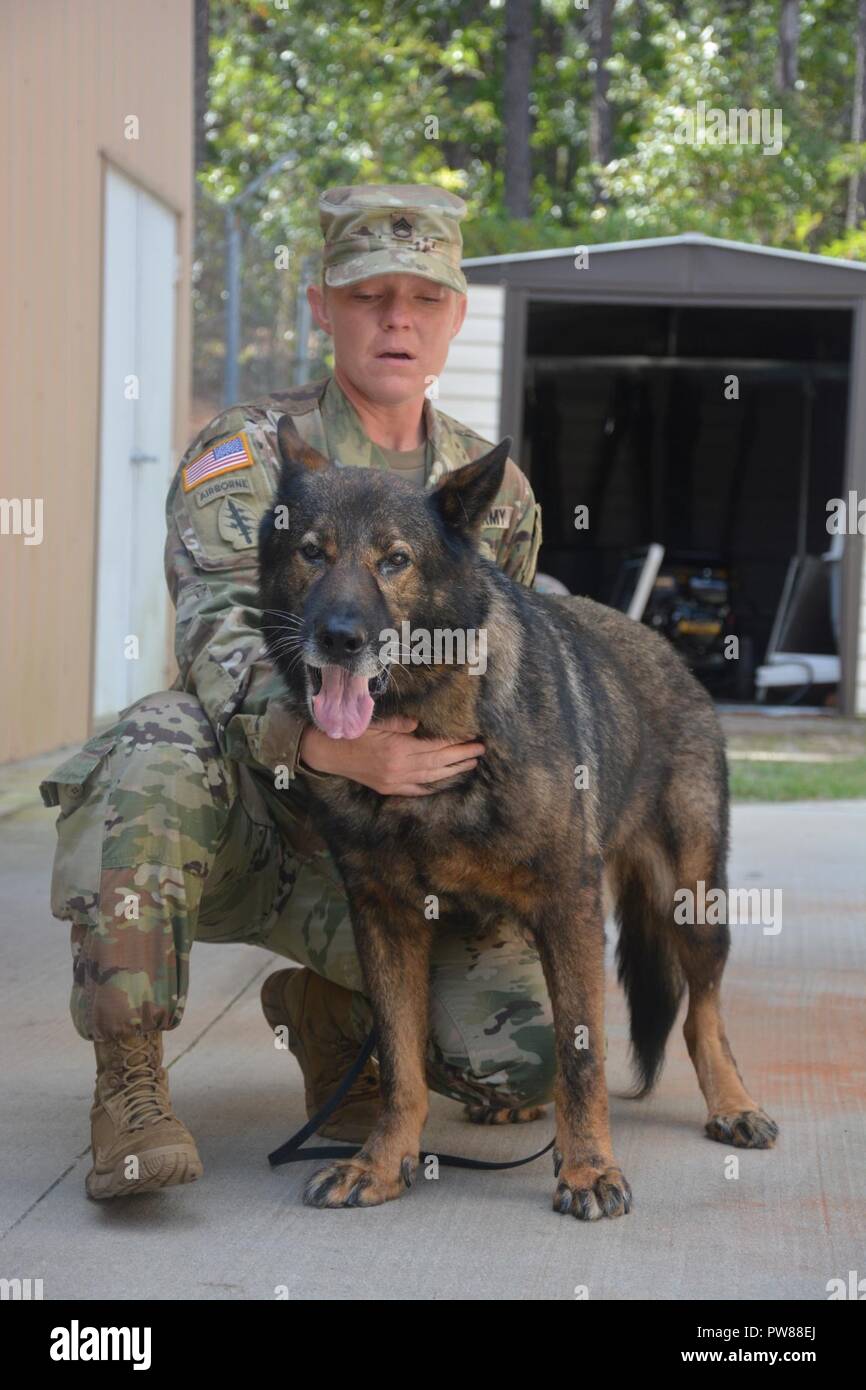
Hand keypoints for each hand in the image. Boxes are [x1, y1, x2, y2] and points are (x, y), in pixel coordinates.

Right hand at [299, 716, 484, 795]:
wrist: (327, 751)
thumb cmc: (351, 731)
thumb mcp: (375, 720)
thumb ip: (400, 722)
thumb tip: (420, 724)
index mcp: (398, 749)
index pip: (435, 747)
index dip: (455, 743)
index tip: (471, 737)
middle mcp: (399, 768)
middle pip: (438, 764)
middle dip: (461, 757)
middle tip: (480, 751)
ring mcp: (393, 781)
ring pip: (430, 778)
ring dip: (452, 772)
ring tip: (470, 765)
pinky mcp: (387, 788)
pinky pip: (414, 790)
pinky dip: (431, 787)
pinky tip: (443, 784)